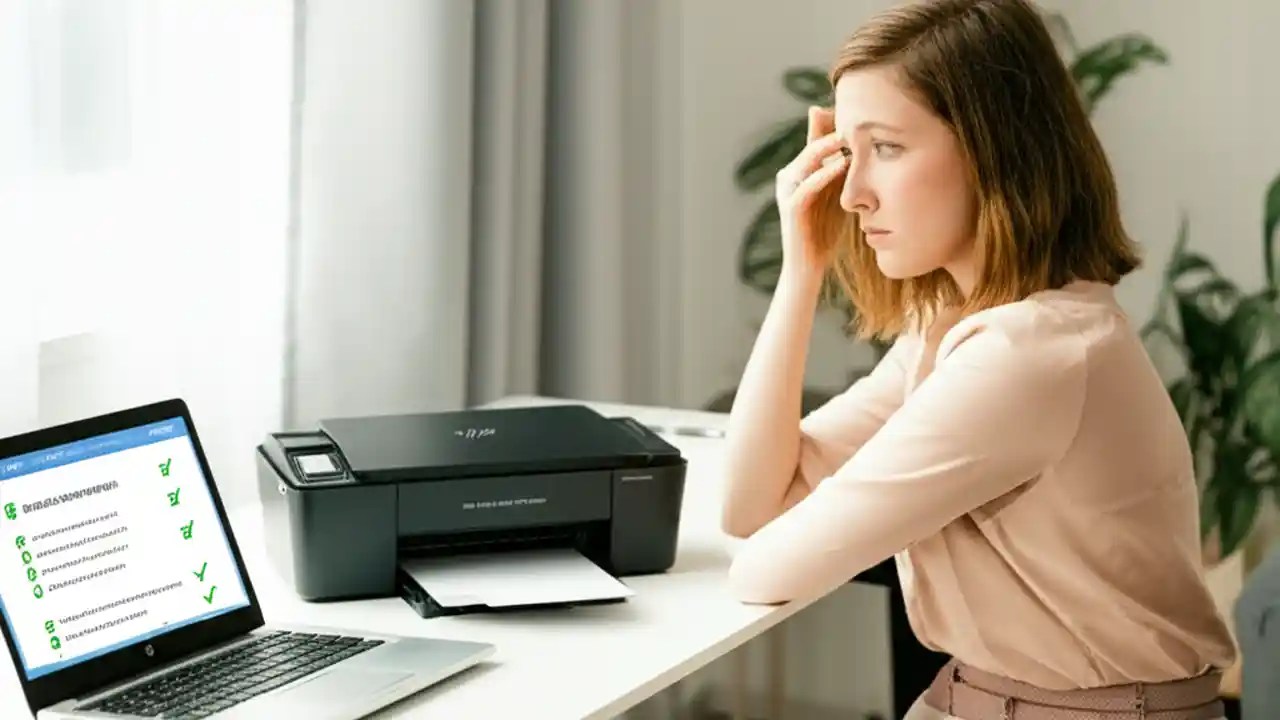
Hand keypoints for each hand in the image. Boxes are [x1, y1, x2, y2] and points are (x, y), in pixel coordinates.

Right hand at [774, 106, 847, 283]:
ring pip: (807, 160)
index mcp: (800, 171)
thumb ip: (842, 172)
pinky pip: (807, 185)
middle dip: (831, 129)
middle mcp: (789, 176)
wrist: (808, 266)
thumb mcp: (836, 195)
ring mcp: (787, 192)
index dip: (833, 124)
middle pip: (811, 145)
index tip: (859, 109)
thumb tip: (864, 147)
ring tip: (849, 134)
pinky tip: (842, 164)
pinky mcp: (791, 208)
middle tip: (855, 114)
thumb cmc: (824, 232)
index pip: (816, 139)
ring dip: (827, 146)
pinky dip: (824, 173)